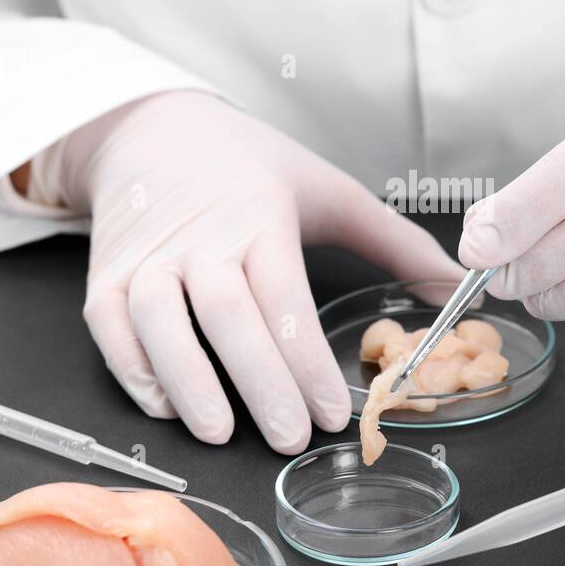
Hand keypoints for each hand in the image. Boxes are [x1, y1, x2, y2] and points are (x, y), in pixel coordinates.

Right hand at [55, 91, 462, 452]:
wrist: (153, 128)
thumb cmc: (251, 167)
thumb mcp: (330, 191)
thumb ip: (397, 243)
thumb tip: (460, 290)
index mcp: (260, 216)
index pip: (285, 296)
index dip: (306, 360)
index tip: (334, 412)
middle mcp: (199, 237)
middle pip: (226, 314)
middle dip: (260, 381)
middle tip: (289, 437)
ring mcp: (146, 255)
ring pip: (158, 320)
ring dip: (187, 380)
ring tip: (220, 433)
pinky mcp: (104, 274)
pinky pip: (111, 328)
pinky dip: (133, 370)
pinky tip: (166, 407)